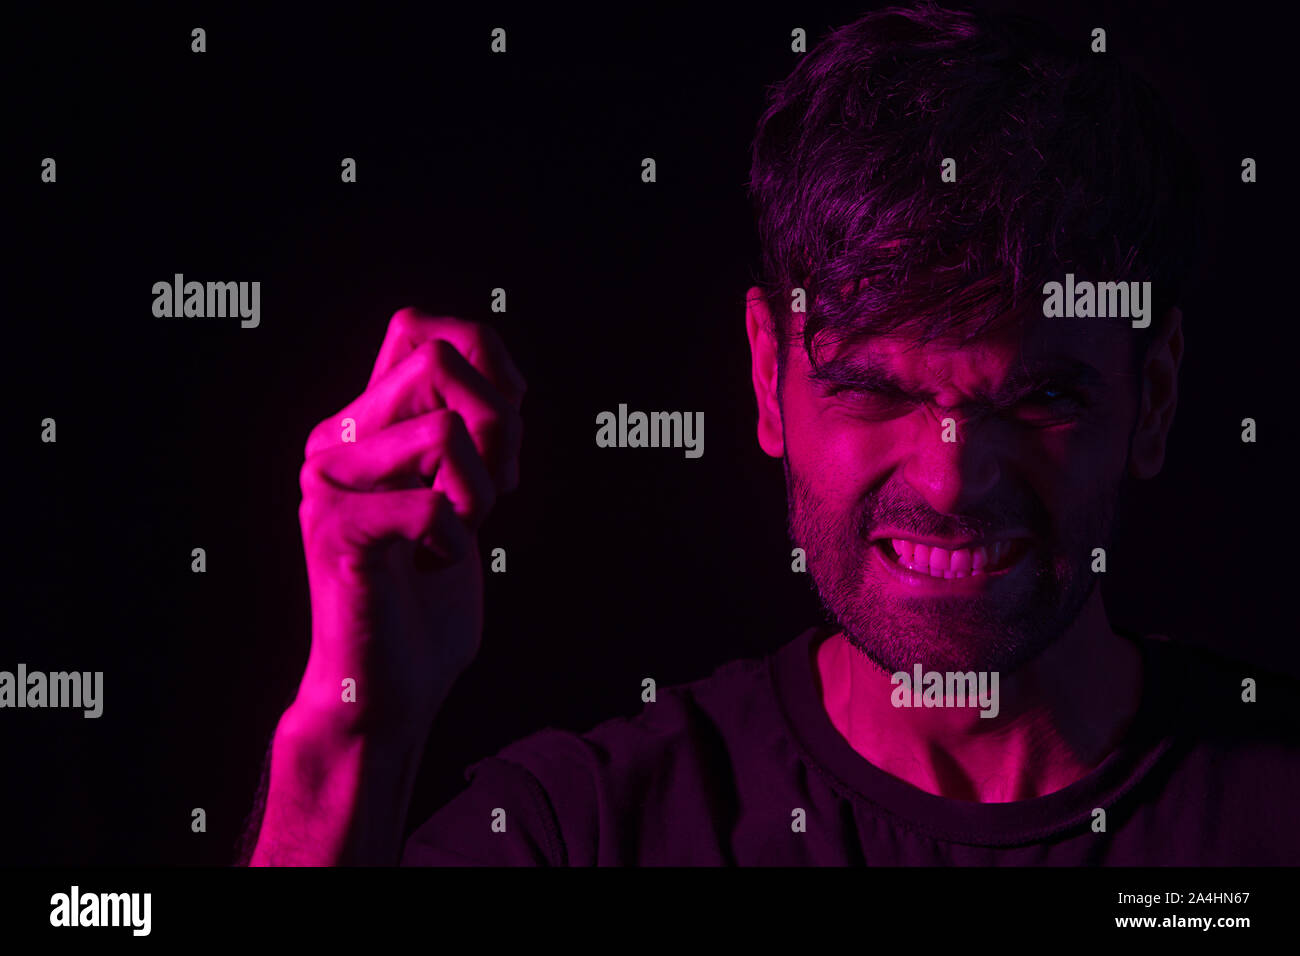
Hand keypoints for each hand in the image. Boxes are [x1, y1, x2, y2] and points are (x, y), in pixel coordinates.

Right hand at [291, 307, 524, 741]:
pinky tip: (434, 565)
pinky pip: (434, 504)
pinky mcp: (335, 531)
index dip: (486, 361)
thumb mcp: (463, 491)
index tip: (502, 434)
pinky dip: (458, 540)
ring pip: (445, 429)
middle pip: (439, 361)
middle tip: (492, 494)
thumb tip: (501, 370)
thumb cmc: (429, 596)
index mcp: (363, 423)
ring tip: (458, 531)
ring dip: (479, 488)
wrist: (387, 688)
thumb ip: (467, 427)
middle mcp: (335, 439)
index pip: (417, 328)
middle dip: (501, 427)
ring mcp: (327, 482)